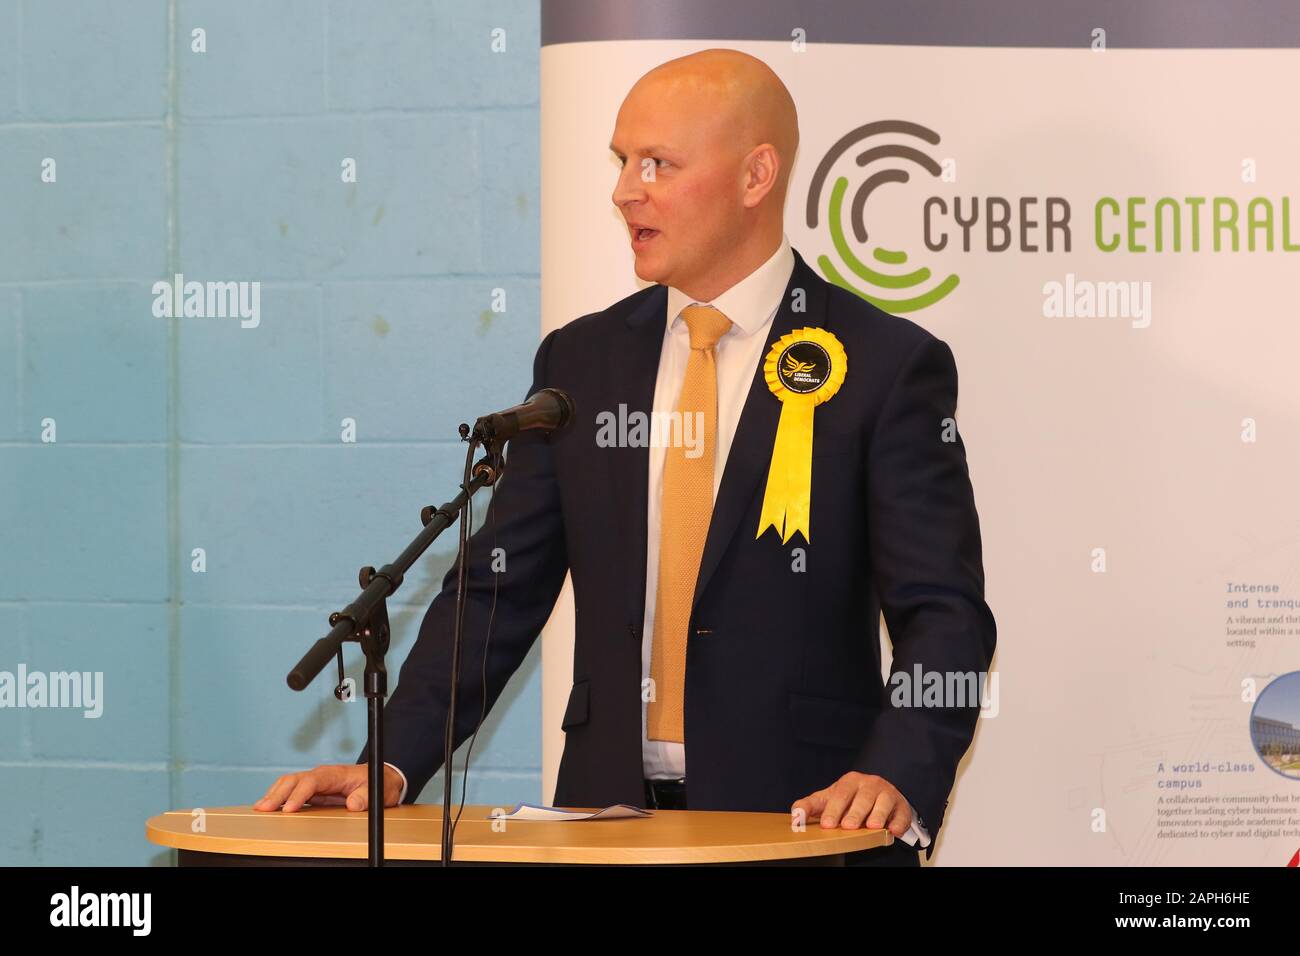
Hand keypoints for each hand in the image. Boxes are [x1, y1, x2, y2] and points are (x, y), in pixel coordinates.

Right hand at [253, 763, 402, 812]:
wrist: (382, 779)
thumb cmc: (379, 783)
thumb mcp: (378, 791)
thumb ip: (366, 797)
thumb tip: (354, 804)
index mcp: (335, 774)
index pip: (312, 781)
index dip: (299, 794)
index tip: (289, 809)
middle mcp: (321, 775)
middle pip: (294, 780)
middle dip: (277, 793)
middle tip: (263, 809)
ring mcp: (315, 782)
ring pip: (288, 783)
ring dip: (273, 794)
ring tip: (260, 808)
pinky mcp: (312, 790)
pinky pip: (291, 790)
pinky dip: (278, 797)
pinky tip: (268, 806)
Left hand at [791, 772, 912, 836]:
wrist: (878, 796)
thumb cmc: (849, 799)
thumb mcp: (827, 799)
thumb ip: (809, 806)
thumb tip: (795, 817)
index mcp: (849, 781)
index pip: (840, 794)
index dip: (833, 809)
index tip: (827, 824)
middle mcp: (870, 784)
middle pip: (862, 798)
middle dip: (855, 812)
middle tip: (848, 826)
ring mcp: (888, 794)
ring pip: (884, 803)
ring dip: (878, 815)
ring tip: (871, 827)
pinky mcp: (901, 807)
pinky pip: (901, 814)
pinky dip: (898, 823)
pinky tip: (893, 832)